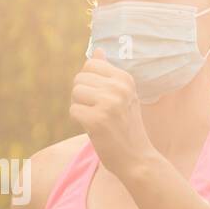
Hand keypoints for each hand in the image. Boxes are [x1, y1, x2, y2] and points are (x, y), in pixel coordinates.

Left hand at [70, 50, 155, 179]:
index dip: (88, 82)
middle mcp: (118, 88)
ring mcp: (108, 103)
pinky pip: (73, 110)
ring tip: (96, 118)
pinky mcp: (97, 120)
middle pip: (79, 78)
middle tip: (97, 111)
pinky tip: (94, 128)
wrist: (136, 157)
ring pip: (75, 93)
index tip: (99, 97)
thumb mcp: (122, 95)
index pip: (90, 65)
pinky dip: (79, 121)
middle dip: (82, 96)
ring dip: (80, 107)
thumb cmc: (125, 126)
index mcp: (125, 78)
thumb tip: (97, 50)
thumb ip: (107, 74)